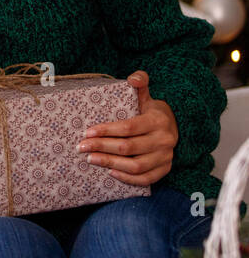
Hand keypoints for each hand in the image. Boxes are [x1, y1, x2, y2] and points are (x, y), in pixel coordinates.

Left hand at [76, 70, 176, 185]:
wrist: (174, 127)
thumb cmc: (151, 112)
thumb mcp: (147, 97)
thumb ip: (140, 84)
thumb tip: (134, 78)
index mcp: (158, 121)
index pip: (128, 128)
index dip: (106, 131)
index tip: (87, 132)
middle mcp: (164, 140)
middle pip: (128, 147)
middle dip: (101, 147)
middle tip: (82, 147)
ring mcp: (166, 157)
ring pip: (135, 165)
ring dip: (110, 163)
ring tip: (90, 159)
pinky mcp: (165, 169)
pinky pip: (146, 179)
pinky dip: (128, 178)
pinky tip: (110, 172)